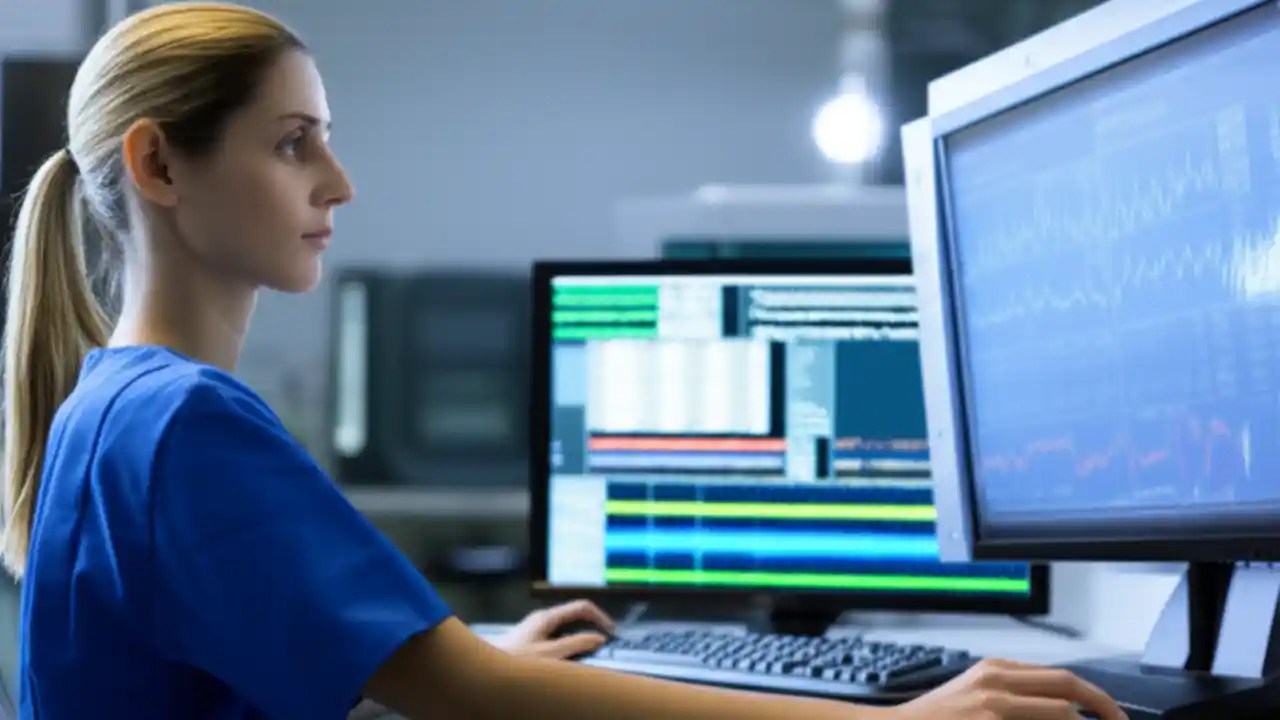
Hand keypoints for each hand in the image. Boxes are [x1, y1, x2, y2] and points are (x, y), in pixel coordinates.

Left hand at [492, 599, 615, 660]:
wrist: (485, 669)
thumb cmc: (513, 660)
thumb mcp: (549, 654)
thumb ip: (575, 645)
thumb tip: (598, 638)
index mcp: (547, 617)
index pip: (582, 606)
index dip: (600, 616)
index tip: (610, 631)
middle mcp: (543, 619)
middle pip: (575, 616)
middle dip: (592, 626)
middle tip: (604, 642)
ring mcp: (537, 628)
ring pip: (567, 627)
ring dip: (581, 637)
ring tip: (591, 651)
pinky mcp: (533, 639)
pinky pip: (558, 637)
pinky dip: (570, 644)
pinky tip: (571, 657)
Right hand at [890, 658, 1126, 719]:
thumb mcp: (972, 696)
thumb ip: (1009, 697)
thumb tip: (1056, 708)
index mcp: (995, 668)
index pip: (1058, 675)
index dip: (1092, 695)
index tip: (1109, 715)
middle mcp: (997, 678)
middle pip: (1067, 683)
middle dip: (1104, 705)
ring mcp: (994, 702)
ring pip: (1060, 707)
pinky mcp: (989, 719)